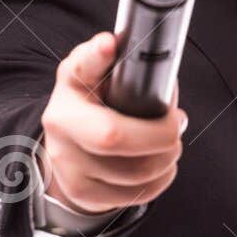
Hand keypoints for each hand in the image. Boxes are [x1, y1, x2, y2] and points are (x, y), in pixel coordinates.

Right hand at [38, 30, 186, 214]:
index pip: (79, 69)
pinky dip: (162, 179)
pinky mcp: (82, 192)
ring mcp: (68, 164)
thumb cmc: (94, 103)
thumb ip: (111, 60)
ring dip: (167, 158)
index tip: (109, 44)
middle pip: (113, 135)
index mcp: (69, 87)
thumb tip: (127, 53)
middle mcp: (60, 127)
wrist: (68, 148)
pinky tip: (162, 165)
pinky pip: (137, 192)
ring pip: (134, 171)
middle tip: (176, 125)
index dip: (95, 57)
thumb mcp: (95, 75)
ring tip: (171, 145)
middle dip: (159, 134)